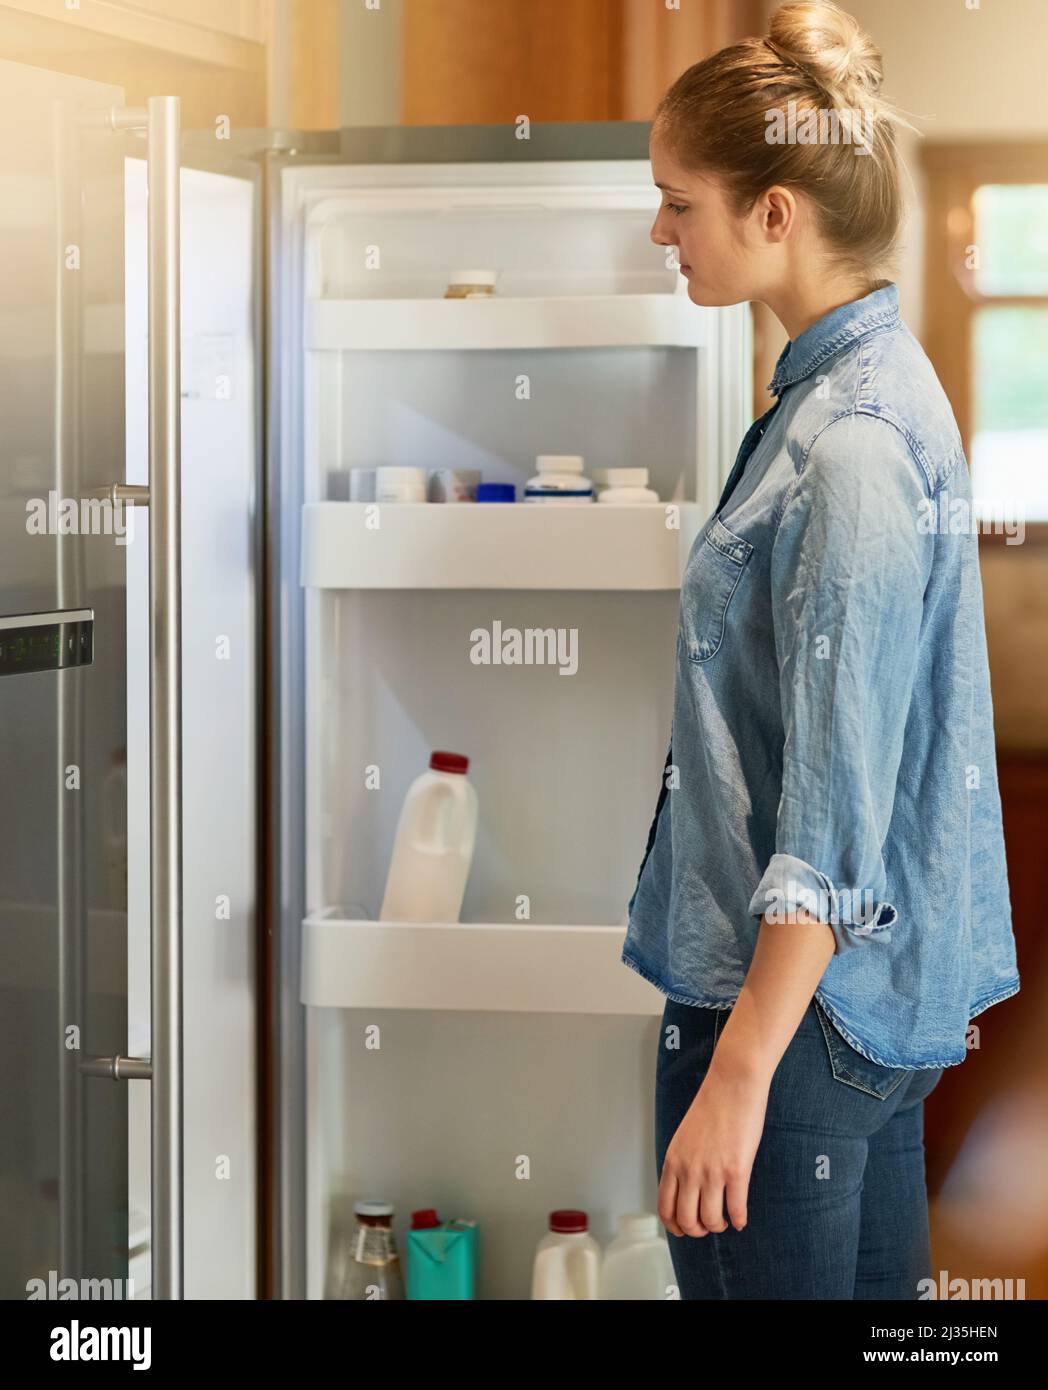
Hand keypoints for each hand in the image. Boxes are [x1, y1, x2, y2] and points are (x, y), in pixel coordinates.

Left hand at [658, 1061, 769, 1236]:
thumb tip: (687, 1187)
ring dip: (719, 1226)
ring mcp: (712, 1172)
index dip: (675, 1226)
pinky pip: (736, 1209)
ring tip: (725, 1220)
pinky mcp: (736, 1170)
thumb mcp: (685, 1136)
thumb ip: (683, 1161)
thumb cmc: (712, 1105)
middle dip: (698, 1231)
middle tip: (708, 1225)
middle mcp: (688, 1170)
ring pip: (710, 1220)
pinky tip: (741, 1219)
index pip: (665, 1207)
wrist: (732, 1083)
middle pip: (686, 1220)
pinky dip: (739, 1221)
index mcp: (673, 1161)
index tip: (685, 1229)